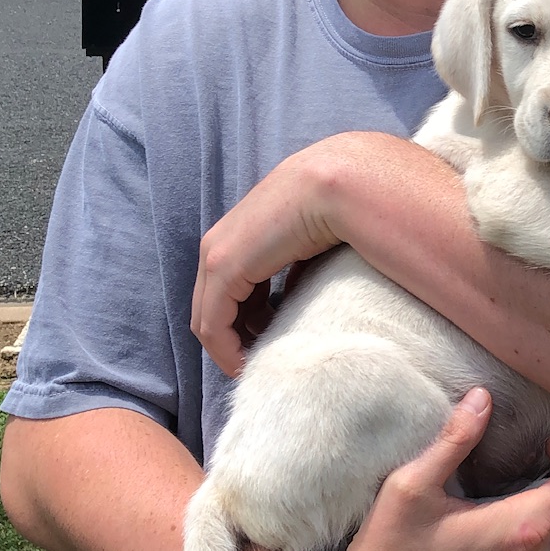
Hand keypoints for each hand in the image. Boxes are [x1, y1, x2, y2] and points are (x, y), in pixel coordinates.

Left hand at [192, 134, 376, 374]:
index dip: (245, 325)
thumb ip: (296, 269)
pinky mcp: (222, 267)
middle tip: (262, 364)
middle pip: (213, 307)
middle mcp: (220, 241)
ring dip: (230, 349)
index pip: (229, 289)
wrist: (341, 182)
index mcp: (242, 233)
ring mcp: (217, 253)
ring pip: (207, 319)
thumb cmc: (340, 210)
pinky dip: (226, 351)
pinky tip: (250, 366)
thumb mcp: (310, 244)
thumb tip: (298, 299)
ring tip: (260, 367)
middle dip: (235, 339)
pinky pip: (212, 324)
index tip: (272, 347)